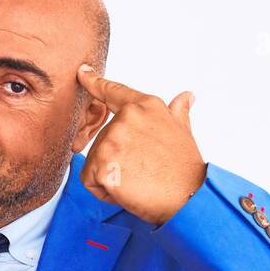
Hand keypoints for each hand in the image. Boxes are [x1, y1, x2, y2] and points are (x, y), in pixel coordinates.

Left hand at [76, 64, 206, 225]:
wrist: (187, 197)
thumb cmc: (185, 168)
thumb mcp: (183, 131)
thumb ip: (177, 111)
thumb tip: (186, 97)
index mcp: (145, 106)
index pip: (113, 91)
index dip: (94, 82)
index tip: (82, 73)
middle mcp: (126, 119)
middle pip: (102, 141)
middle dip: (116, 160)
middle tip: (143, 170)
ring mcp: (112, 141)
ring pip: (94, 162)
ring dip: (110, 176)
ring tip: (137, 180)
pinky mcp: (102, 164)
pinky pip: (91, 181)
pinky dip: (105, 191)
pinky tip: (128, 191)